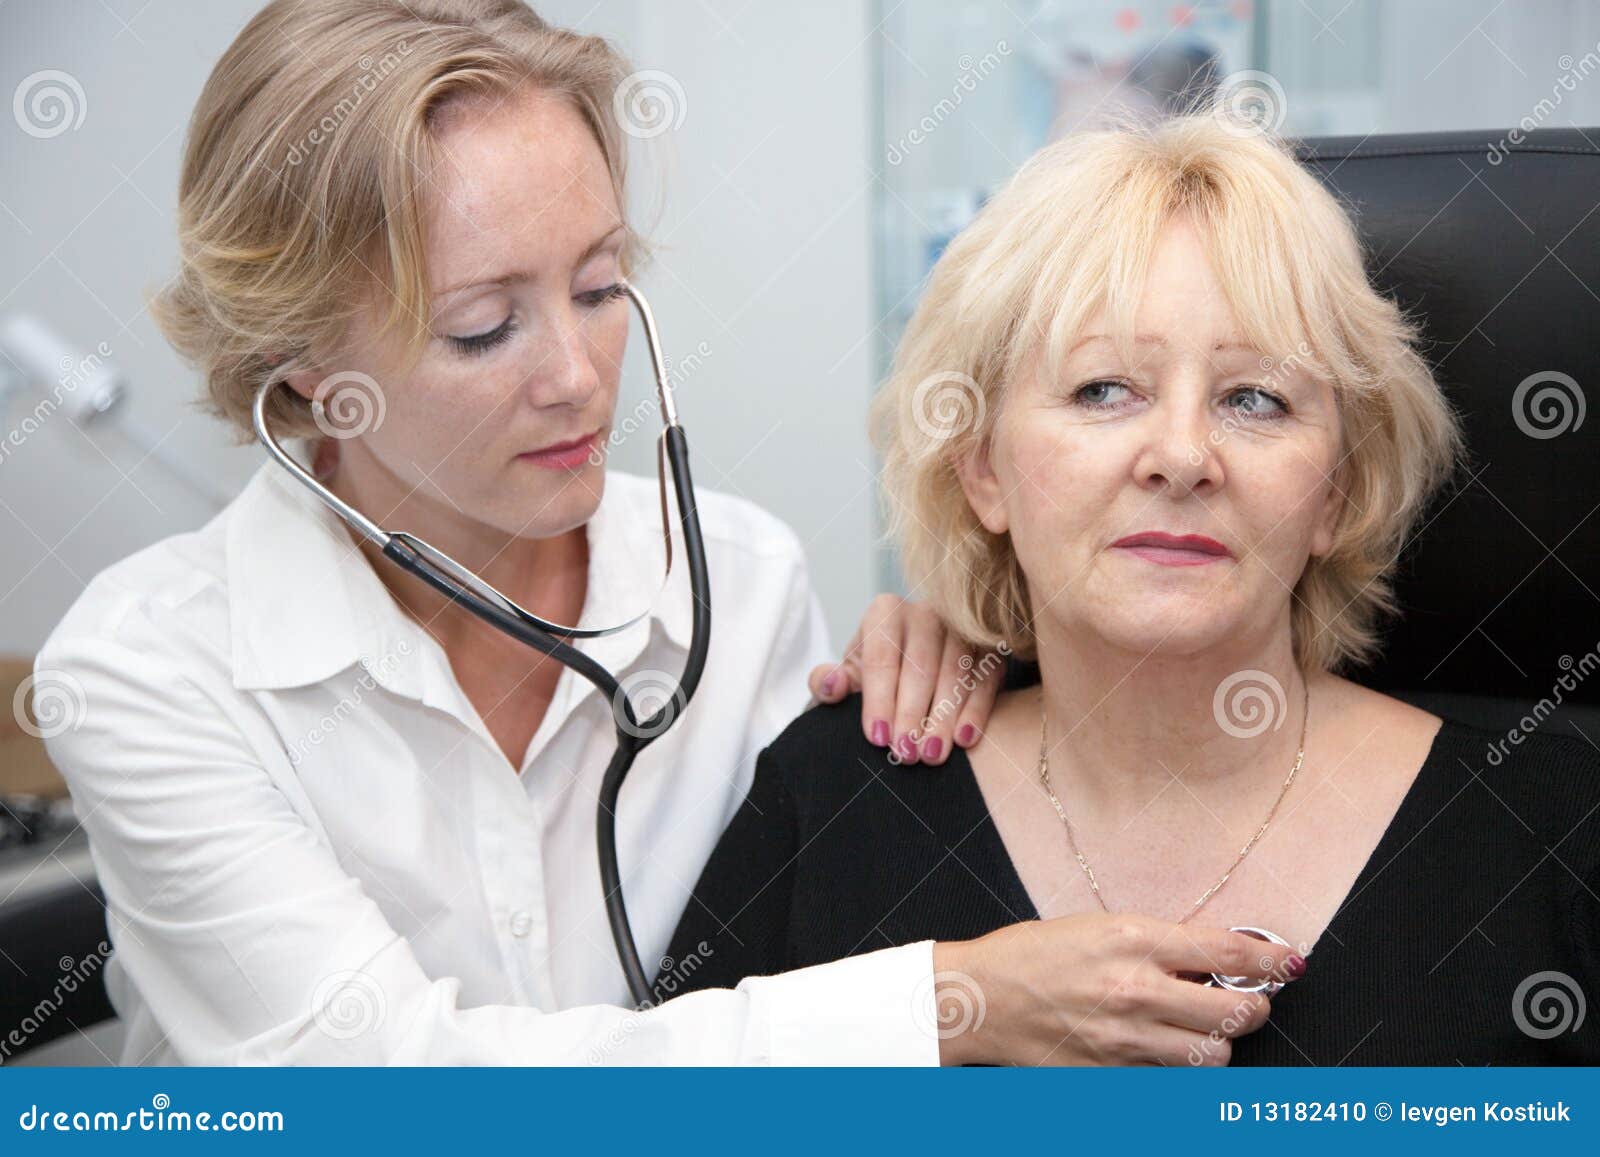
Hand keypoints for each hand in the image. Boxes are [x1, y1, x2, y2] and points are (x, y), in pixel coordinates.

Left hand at [807, 594, 1002, 765]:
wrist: (911, 672)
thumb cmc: (875, 678)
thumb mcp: (847, 679)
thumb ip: (827, 683)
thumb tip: (831, 684)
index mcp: (884, 612)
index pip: (881, 656)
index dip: (879, 700)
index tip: (878, 739)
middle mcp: (925, 612)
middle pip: (921, 664)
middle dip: (911, 713)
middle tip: (906, 753)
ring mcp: (962, 627)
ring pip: (956, 671)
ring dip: (943, 716)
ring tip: (931, 754)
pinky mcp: (990, 648)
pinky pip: (986, 678)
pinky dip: (976, 710)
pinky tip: (965, 740)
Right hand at [932, 913, 1305, 1066]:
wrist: (981, 999)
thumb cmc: (1034, 954)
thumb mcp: (1099, 927)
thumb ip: (1160, 943)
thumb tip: (1215, 955)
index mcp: (1133, 939)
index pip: (1227, 950)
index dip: (1271, 959)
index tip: (1290, 963)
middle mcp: (1136, 989)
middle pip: (1237, 1012)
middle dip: (1253, 1006)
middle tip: (1247, 999)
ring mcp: (1126, 1040)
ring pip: (1214, 1055)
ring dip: (1216, 1041)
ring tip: (1198, 1026)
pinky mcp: (1114, 1076)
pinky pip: (1173, 1079)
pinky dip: (1178, 1066)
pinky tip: (1162, 1048)